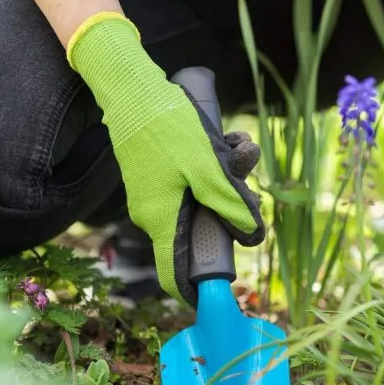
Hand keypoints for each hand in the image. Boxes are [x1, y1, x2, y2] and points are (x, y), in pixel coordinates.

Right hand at [66, 13, 263, 306]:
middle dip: (229, 215)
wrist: (131, 89)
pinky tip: (226, 142)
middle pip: (198, 233)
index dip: (195, 290)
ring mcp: (152, 195)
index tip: (218, 295)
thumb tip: (251, 235)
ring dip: (225, 184)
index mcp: (162, 220)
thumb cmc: (168, 128)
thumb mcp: (208, 167)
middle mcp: (153, 214)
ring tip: (238, 150)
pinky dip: (210, 170)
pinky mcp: (155, 177)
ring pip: (199, 204)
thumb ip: (230, 203)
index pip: (174, 274)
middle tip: (250, 194)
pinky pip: (190, 185)